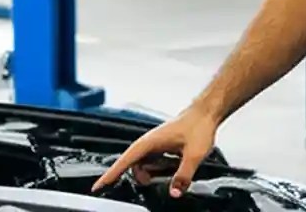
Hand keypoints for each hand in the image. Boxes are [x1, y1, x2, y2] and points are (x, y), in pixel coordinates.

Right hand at [91, 106, 219, 197]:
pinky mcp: (162, 146)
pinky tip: (176, 166)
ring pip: (145, 165)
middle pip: (135, 167)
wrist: (207, 112)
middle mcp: (149, 143)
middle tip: (162, 179)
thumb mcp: (194, 155)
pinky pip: (155, 162)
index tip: (98, 187)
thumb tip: (174, 192)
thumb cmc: (198, 125)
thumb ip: (183, 176)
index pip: (124, 162)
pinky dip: (162, 168)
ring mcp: (155, 144)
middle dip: (144, 177)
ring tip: (174, 169)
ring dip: (155, 173)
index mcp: (149, 142)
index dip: (110, 175)